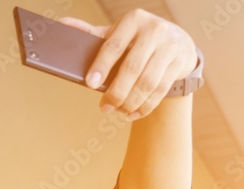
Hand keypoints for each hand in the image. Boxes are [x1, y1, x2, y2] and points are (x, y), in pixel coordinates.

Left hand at [60, 9, 197, 119]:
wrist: (177, 41)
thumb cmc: (137, 40)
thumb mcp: (118, 33)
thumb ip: (92, 34)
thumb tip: (63, 24)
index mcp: (133, 20)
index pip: (113, 45)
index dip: (101, 66)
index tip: (90, 84)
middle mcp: (154, 30)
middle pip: (131, 68)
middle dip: (116, 92)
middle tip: (104, 108)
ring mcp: (170, 46)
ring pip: (148, 82)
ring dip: (130, 102)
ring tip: (118, 111)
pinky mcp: (180, 62)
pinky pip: (161, 90)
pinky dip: (145, 106)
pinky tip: (133, 114)